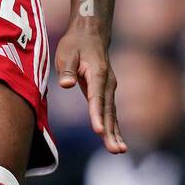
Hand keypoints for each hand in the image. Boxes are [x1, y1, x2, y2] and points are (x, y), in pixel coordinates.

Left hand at [56, 20, 126, 152]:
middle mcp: (108, 83)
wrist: (90, 33)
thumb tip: (67, 84)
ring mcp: (109, 88)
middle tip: (115, 150)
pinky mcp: (107, 92)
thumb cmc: (75, 44)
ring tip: (118, 150)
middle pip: (109, 111)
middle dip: (111, 131)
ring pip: (112, 114)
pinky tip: (116, 141)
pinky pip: (111, 112)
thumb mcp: (66, 53)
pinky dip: (114, 127)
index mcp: (97, 74)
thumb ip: (67, 69)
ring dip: (115, 133)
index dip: (97, 115)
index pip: (96, 98)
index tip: (98, 131)